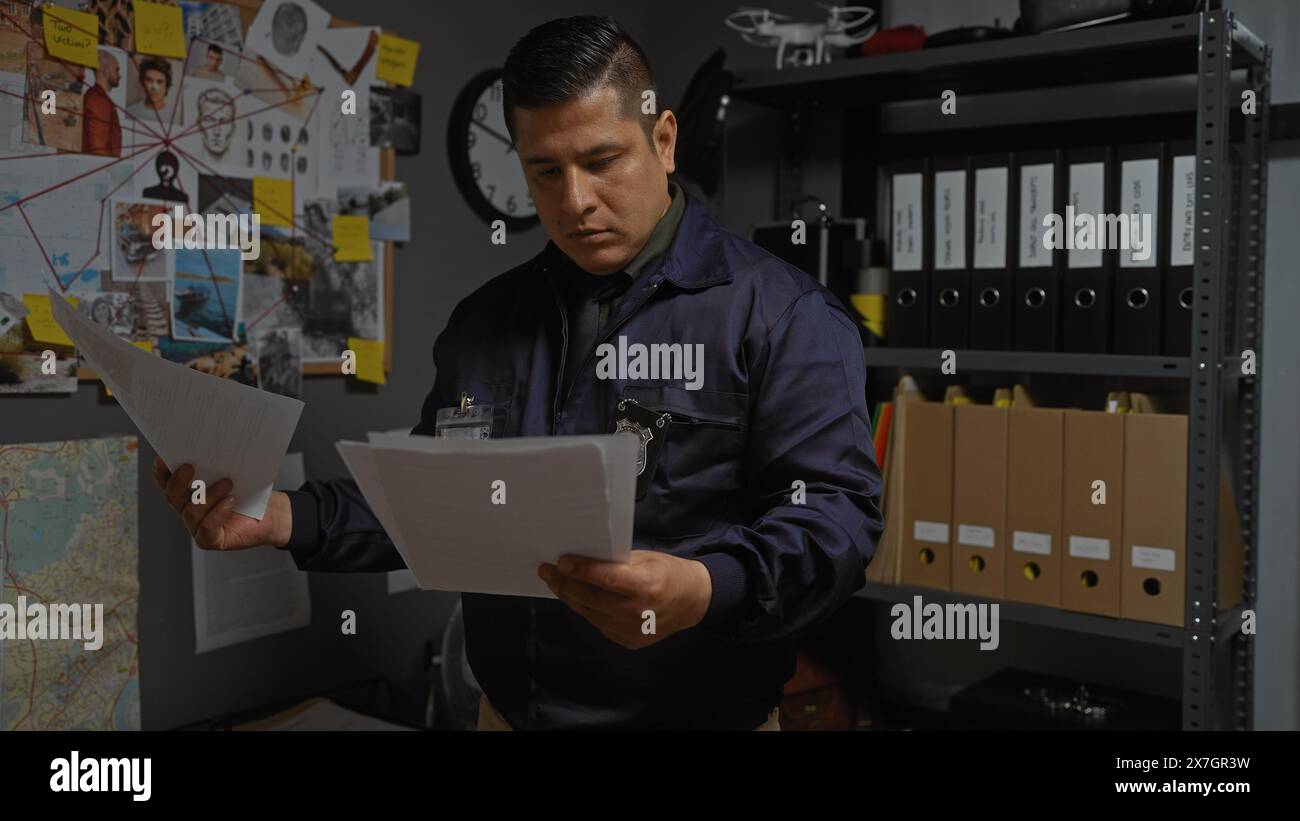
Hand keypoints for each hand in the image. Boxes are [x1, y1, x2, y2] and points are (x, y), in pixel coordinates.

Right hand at [152, 457, 291, 550]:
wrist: (271, 515)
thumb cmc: (251, 493)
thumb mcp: (233, 473)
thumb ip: (217, 464)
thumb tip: (211, 445)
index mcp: (189, 492)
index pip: (167, 483)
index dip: (162, 472)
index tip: (163, 459)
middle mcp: (188, 510)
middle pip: (173, 496)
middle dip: (178, 481)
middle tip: (189, 466)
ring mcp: (197, 527)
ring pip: (192, 511)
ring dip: (208, 495)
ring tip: (227, 482)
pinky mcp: (210, 540)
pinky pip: (207, 527)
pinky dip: (218, 512)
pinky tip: (231, 501)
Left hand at [538, 550, 712, 649]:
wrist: (693, 603)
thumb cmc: (669, 573)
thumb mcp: (646, 559)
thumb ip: (617, 563)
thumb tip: (583, 560)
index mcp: (645, 586)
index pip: (606, 579)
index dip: (581, 571)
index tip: (560, 562)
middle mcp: (636, 612)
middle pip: (591, 598)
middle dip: (565, 583)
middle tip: (546, 571)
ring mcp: (630, 630)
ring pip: (589, 612)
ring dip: (569, 596)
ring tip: (555, 583)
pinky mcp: (627, 641)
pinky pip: (598, 622)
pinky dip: (585, 609)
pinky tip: (575, 597)